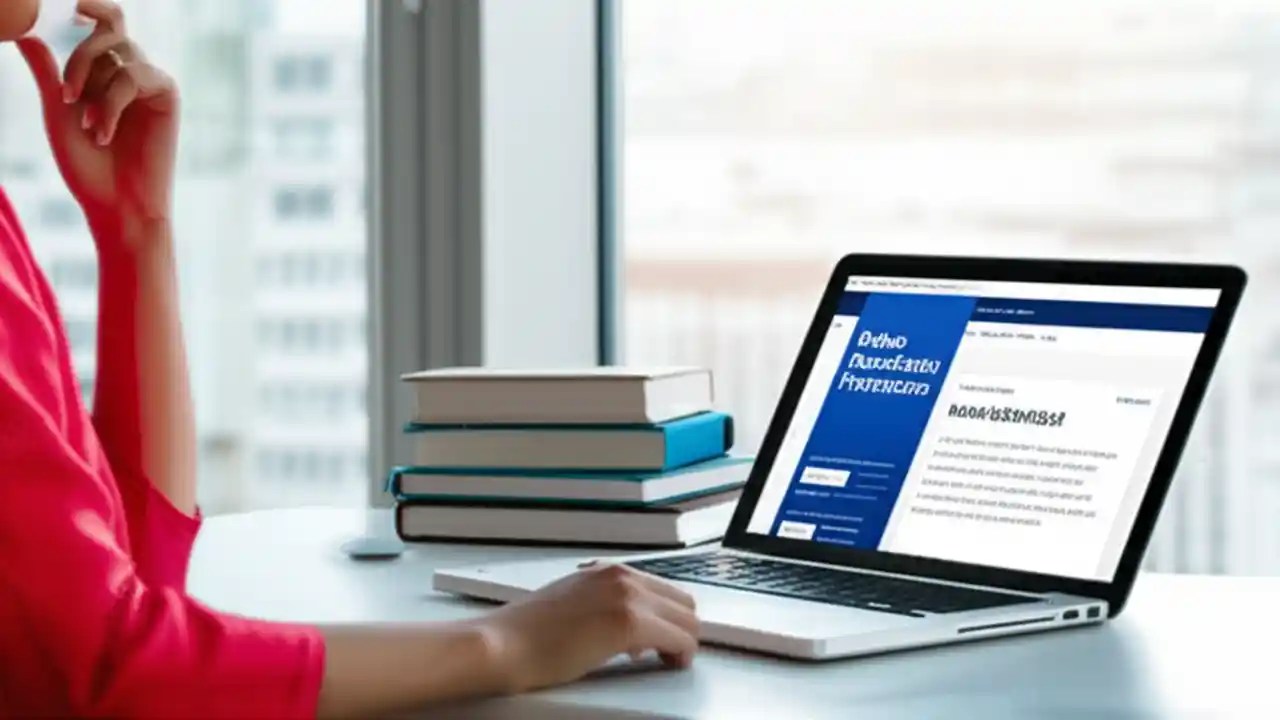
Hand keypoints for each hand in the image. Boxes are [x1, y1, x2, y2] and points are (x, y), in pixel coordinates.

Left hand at [16, 0, 177, 244]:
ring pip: (116, 51)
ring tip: (86, 128)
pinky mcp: (167, 95)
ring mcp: (151, 82)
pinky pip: (132, 75)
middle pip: (108, 26)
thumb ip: (47, 70)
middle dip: (81, 53)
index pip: (98, 23)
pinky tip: (104, 134)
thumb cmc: (88, 166)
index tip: (65, 6)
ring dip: (90, 85)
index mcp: (108, 71)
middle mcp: (133, 71)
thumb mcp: (57, 111)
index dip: (85, 6)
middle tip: (65, 95)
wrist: (118, 205)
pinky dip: (111, 103)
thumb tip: (25, 32)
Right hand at [477, 563, 699, 692]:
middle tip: (664, 653)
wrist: (501, 644)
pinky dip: (681, 655)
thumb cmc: (526, 634)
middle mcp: (622, 577)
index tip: (659, 639)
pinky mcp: (629, 624)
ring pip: (689, 620)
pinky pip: (681, 640)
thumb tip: (631, 629)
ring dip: (682, 642)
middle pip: (683, 602)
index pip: (664, 590)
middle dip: (680, 629)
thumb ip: (604, 605)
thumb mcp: (572, 603)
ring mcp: (628, 597)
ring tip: (661, 660)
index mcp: (608, 571)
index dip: (666, 618)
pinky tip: (665, 664)